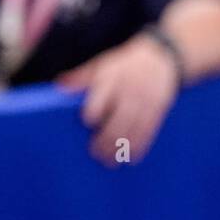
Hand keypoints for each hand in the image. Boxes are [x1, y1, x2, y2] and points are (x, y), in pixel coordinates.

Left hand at [56, 33, 181, 165]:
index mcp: (113, 79)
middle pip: (118, 117)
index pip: (102, 97)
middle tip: (95, 153)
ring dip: (122, 146)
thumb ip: (81, 77)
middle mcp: (130, 91)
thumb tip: (60, 86)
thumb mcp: (101, 65)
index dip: (94, 111)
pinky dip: (141, 145)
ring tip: (110, 162)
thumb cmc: (122, 65)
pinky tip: (131, 158)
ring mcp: (146, 101)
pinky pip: (149, 130)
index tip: (87, 123)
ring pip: (134, 127)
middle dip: (107, 137)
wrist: (159, 57)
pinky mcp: (158, 110)